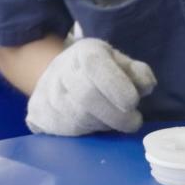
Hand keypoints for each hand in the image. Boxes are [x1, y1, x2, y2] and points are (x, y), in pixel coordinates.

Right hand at [25, 38, 154, 135]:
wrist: (54, 77)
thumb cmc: (97, 71)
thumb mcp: (119, 63)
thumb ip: (136, 72)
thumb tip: (145, 86)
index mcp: (85, 52)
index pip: (95, 66)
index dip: (115, 85)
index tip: (132, 102)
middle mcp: (62, 71)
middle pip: (86, 96)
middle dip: (116, 115)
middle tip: (134, 121)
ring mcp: (48, 94)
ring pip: (79, 118)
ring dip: (105, 124)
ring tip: (115, 120)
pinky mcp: (39, 116)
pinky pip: (67, 130)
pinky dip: (89, 132)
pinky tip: (97, 125)